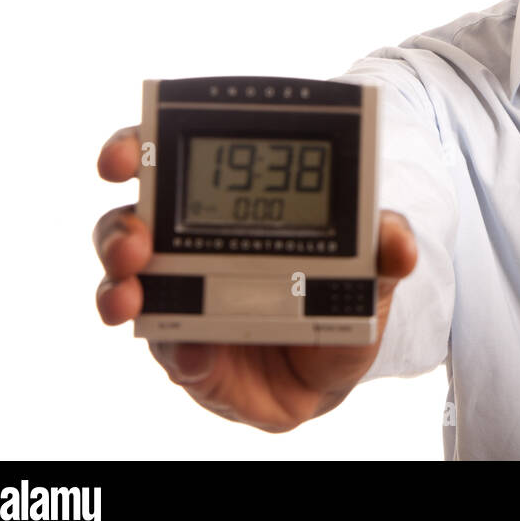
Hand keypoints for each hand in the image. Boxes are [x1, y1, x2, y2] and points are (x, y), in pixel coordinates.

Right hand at [94, 126, 417, 431]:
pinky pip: (170, 352)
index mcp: (221, 207)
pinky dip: (179, 351)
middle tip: (134, 241)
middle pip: (127, 225)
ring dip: (121, 289)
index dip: (134, 150)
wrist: (331, 369)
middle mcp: (185, 250)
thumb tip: (399, 241)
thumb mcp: (368, 267)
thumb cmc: (335, 296)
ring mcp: (179, 303)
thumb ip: (384, 247)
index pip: (166, 163)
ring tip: (134, 296)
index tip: (127, 154)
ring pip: (126, 287)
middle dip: (119, 229)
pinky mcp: (186, 355)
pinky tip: (195, 352)